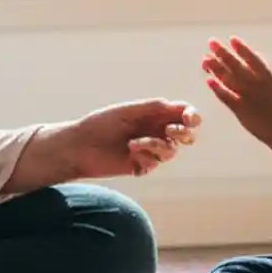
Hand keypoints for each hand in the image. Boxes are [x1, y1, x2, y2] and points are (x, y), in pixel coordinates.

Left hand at [68, 99, 201, 177]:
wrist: (80, 146)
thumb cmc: (101, 123)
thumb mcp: (128, 111)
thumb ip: (153, 108)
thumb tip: (179, 107)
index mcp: (153, 114)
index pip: (182, 114)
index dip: (192, 116)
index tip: (188, 119)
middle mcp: (155, 131)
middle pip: (185, 135)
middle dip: (183, 133)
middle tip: (170, 131)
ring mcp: (149, 149)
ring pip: (171, 150)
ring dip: (156, 146)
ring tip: (134, 144)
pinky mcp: (142, 165)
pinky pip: (155, 162)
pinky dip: (146, 156)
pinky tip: (130, 153)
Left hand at [203, 38, 271, 146]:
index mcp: (269, 79)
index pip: (254, 60)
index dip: (243, 49)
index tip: (232, 39)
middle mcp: (256, 87)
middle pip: (237, 68)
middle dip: (224, 54)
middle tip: (211, 43)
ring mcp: (247, 99)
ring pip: (229, 81)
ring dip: (217, 69)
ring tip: (205, 59)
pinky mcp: (241, 112)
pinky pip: (227, 99)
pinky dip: (218, 90)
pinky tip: (208, 80)